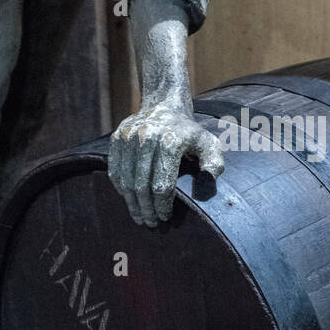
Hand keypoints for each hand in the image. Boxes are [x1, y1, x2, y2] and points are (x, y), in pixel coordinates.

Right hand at [108, 102, 224, 224]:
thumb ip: (214, 164)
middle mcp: (147, 137)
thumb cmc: (189, 132)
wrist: (164, 105)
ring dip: (132, 204)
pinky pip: (115, 171)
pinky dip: (121, 189)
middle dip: (147, 210)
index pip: (162, 184)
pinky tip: (130, 200)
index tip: (166, 217)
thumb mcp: (209, 144)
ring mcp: (129, 137)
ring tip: (139, 217)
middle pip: (142, 186)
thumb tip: (207, 181)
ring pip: (126, 181)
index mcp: (170, 141)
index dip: (163, 206)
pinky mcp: (117, 138)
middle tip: (151, 224)